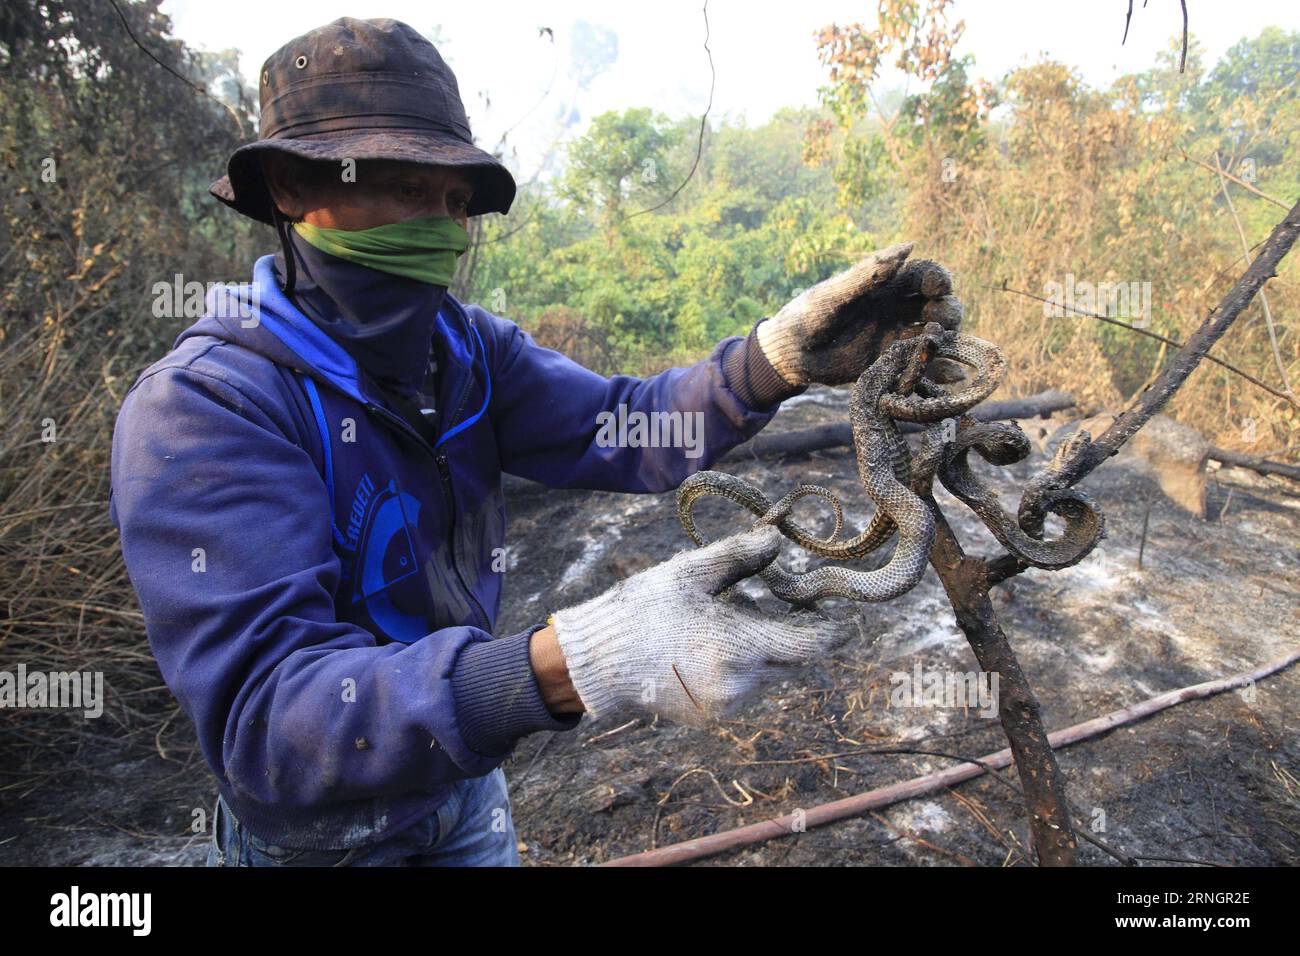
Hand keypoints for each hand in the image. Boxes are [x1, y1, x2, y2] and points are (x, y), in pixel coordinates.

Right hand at [550, 527, 849, 726]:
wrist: (598, 662)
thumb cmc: (643, 609)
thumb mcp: (691, 572)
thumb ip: (740, 555)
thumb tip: (779, 538)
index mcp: (739, 647)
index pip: (814, 644)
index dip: (830, 625)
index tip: (830, 605)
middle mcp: (740, 684)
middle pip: (791, 656)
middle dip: (785, 627)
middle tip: (762, 599)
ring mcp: (727, 705)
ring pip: (768, 670)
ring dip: (759, 646)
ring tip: (719, 621)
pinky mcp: (713, 715)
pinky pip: (745, 685)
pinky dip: (738, 663)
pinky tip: (705, 644)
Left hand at [757, 242, 961, 386]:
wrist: (789, 356)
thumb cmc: (806, 316)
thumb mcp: (835, 295)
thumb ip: (869, 273)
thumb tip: (909, 246)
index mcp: (886, 285)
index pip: (926, 275)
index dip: (939, 279)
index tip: (938, 288)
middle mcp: (897, 309)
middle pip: (940, 305)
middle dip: (949, 311)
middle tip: (938, 323)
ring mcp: (896, 337)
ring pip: (936, 334)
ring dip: (947, 339)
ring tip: (935, 345)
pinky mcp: (890, 363)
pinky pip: (921, 364)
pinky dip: (940, 370)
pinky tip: (951, 376)